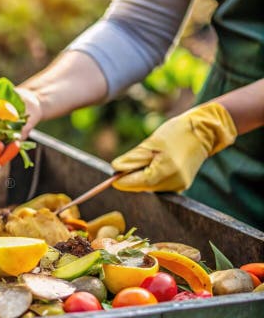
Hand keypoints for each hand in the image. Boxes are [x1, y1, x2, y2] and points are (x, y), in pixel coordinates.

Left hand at [112, 102, 236, 191]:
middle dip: (131, 176)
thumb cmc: (177, 133)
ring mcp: (179, 185)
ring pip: (149, 185)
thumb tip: (115, 169)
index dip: (120, 180)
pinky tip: (157, 162)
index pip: (134, 183)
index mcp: (164, 172)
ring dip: (142, 175)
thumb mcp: (151, 143)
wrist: (204, 131)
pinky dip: (152, 175)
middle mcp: (173, 183)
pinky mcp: (181, 184)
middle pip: (142, 186)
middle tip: (127, 163)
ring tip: (149, 156)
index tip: (112, 175)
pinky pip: (158, 183)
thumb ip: (132, 159)